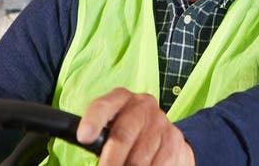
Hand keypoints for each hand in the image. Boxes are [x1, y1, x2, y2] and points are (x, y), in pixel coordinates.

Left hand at [76, 88, 194, 165]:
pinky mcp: (173, 140)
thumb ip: (99, 139)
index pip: (103, 106)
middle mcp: (141, 105)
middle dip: (110, 161)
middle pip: (122, 135)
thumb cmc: (129, 136)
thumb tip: (86, 145)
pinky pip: (157, 165)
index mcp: (120, 99)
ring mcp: (160, 121)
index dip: (93, 120)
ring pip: (139, 158)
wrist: (164, 138)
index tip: (84, 136)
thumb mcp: (113, 129)